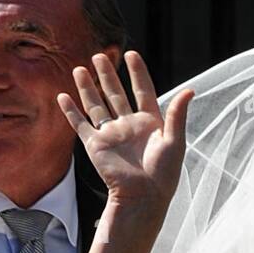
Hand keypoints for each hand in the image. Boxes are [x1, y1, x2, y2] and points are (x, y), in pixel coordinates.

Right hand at [57, 50, 193, 217]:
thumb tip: (190, 89)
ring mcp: (111, 135)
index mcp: (150, 123)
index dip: (137, 72)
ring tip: (79, 68)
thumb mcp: (175, 142)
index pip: (142, 90)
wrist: (143, 198)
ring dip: (88, 88)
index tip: (131, 54)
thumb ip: (178, 114)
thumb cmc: (164, 174)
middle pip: (116, 94)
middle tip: (99, 55)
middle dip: (108, 75)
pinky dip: (71, 111)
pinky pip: (80, 124)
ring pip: (96, 106)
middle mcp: (129, 126)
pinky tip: (63, 96)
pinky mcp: (96, 146)